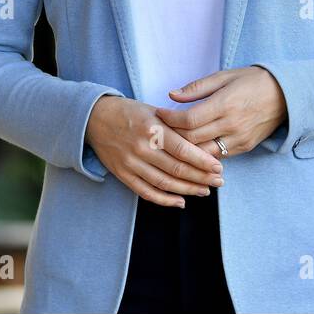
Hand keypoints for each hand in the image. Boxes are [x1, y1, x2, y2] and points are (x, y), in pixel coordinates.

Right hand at [85, 96, 224, 206]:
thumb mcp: (153, 111)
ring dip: (188, 190)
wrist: (95, 118)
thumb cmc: (130, 112)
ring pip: (164, 183)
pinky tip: (181, 202)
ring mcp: (131, 163)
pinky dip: (165, 200)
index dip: (202, 161)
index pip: (183, 149)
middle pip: (177, 169)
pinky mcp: (123, 174)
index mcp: (152, 128)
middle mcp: (141, 147)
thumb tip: (203, 143)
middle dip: (201, 178)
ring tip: (205, 191)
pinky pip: (146, 192)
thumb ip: (175, 126)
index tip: (218, 167)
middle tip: (219, 181)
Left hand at [154, 66, 286, 159]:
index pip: (189, 120)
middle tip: (159, 130)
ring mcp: (239, 139)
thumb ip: (196, 88)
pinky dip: (203, 154)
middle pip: (193, 140)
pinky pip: (218, 156)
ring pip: (203, 153)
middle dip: (172, 136)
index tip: (158, 114)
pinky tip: (192, 148)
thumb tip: (171, 95)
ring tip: (172, 142)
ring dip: (186, 150)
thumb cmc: (252, 81)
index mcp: (225, 104)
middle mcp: (232, 124)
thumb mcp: (224, 76)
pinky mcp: (244, 147)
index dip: (169, 119)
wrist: (285, 95)